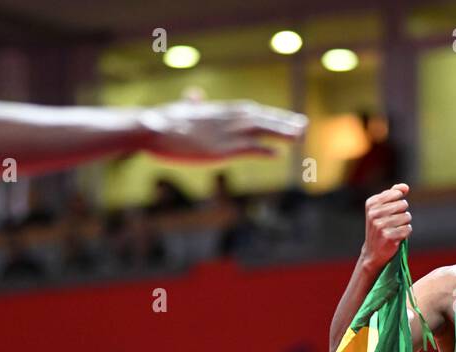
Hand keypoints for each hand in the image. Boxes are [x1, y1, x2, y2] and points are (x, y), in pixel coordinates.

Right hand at [142, 99, 306, 159]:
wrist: (152, 129)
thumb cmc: (162, 122)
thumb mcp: (181, 109)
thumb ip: (193, 103)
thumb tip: (195, 94)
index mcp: (219, 111)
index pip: (250, 110)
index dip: (269, 115)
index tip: (285, 117)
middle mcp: (226, 119)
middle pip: (261, 118)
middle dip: (283, 121)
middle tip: (303, 124)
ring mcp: (225, 134)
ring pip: (260, 131)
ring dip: (281, 133)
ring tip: (299, 136)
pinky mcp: (221, 150)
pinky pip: (248, 149)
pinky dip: (264, 150)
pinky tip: (277, 153)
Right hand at [360, 183, 410, 269]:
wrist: (373, 251)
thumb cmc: (380, 226)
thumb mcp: (382, 208)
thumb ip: (394, 194)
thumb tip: (405, 187)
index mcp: (371, 203)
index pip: (396, 193)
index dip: (398, 202)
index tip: (390, 211)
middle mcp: (374, 214)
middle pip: (403, 204)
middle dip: (403, 213)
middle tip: (394, 222)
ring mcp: (380, 226)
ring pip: (407, 216)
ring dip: (404, 223)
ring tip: (395, 229)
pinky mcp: (388, 237)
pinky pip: (408, 229)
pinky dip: (405, 233)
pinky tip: (397, 237)